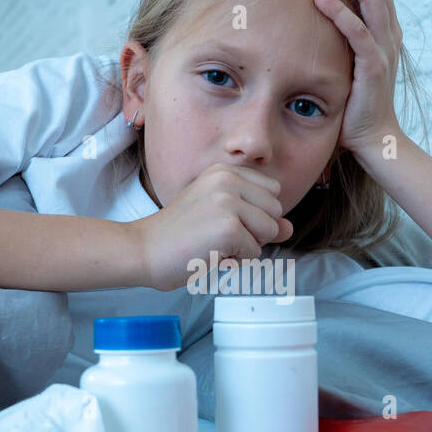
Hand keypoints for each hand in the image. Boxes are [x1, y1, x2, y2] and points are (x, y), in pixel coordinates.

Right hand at [129, 163, 293, 290]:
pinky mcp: (229, 228)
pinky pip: (254, 252)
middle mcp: (228, 179)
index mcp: (224, 171)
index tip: (223, 221)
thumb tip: (288, 227)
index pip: (273, 192)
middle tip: (216, 235)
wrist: (143, 249)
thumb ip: (258, 218)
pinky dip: (234, 261)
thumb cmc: (177, 236)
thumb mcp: (219, 217)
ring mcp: (229, 202)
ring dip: (246, 247)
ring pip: (268, 232)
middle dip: (254, 231)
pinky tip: (209, 253)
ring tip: (213, 243)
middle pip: (275, 212)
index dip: (255, 214)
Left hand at [313, 0, 403, 162]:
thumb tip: (312, 21)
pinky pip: (358, 33)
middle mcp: (389, 35)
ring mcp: (384, 50)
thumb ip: (342, 42)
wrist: (374, 139)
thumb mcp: (349, 65)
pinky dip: (339, 12)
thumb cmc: (356, 104)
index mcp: (385, 31)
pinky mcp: (374, 67)